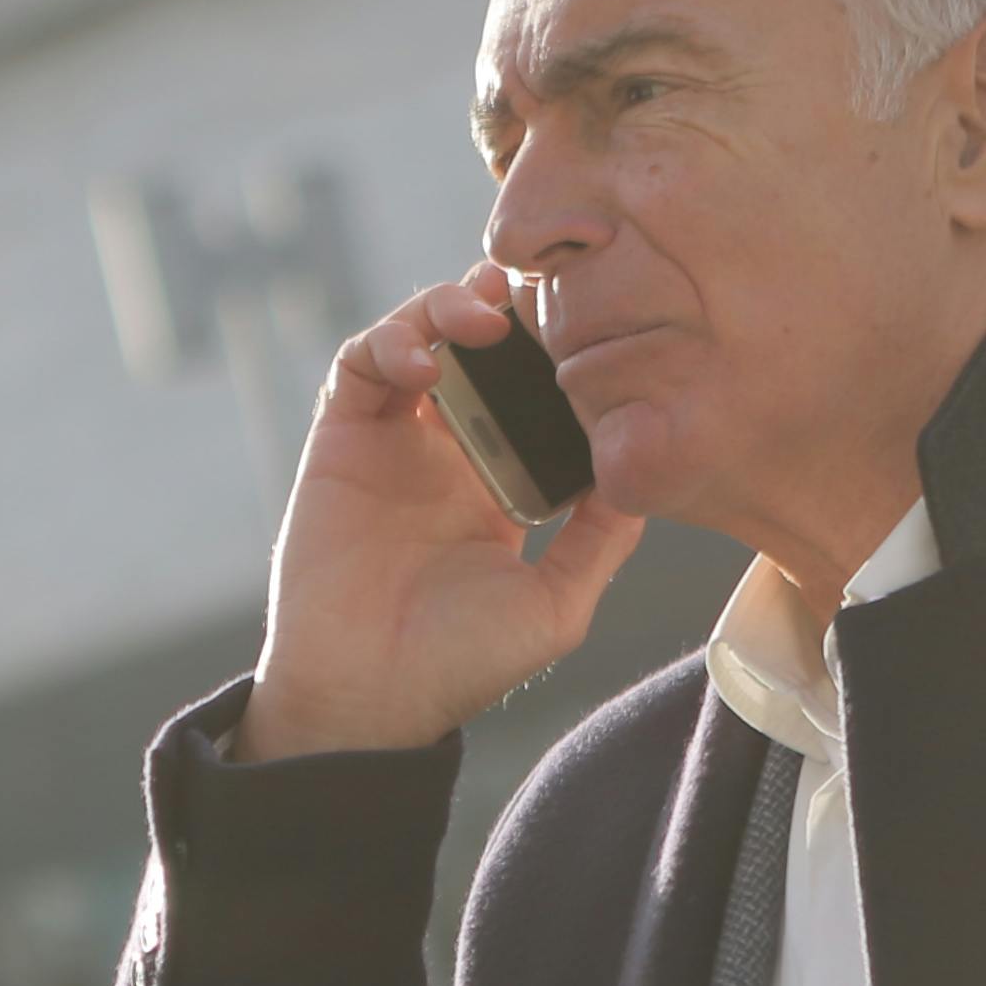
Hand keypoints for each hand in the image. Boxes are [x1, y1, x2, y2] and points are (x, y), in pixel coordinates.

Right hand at [236, 273, 646, 759]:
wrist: (368, 696)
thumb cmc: (461, 665)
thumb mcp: (557, 605)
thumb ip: (601, 538)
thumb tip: (645, 467)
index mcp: (499, 482)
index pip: (530, 389)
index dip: (553, 349)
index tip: (590, 324)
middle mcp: (445, 451)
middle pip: (476, 347)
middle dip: (505, 306)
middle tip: (535, 290)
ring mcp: (391, 441)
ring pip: (417, 336)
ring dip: (447, 308)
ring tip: (482, 318)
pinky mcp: (340, 440)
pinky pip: (360, 365)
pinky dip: (390, 343)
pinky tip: (427, 362)